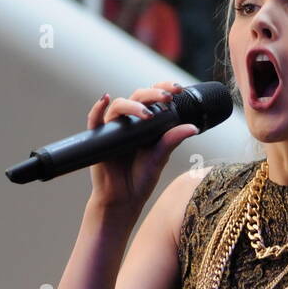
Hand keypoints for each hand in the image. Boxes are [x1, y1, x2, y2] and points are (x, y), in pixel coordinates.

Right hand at [87, 80, 198, 212]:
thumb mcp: (160, 158)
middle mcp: (129, 122)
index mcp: (145, 123)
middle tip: (167, 98)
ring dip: (132, 105)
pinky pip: (94, 119)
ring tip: (147, 115)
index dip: (163, 88)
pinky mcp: (99, 139)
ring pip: (118, 106)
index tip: (178, 89)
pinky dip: (97, 108)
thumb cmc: (141, 178)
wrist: (123, 199)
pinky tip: (104, 100)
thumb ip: (172, 140)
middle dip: (153, 94)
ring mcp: (113, 129)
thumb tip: (193, 127)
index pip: (153, 98)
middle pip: (137, 96)